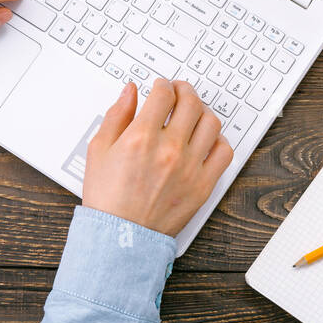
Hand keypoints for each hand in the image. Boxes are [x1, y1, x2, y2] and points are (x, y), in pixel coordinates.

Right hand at [82, 79, 234, 236]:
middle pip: (190, 102)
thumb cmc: (108, 198)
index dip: (162, 85)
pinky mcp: (203, 185)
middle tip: (179, 92)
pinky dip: (218, 140)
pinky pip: (223, 152)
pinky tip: (206, 139)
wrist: (121, 238)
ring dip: (202, 111)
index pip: (163, 94)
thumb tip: (130, 91)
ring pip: (211, 122)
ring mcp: (190, 167)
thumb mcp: (99, 150)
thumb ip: (117, 115)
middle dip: (184, 90)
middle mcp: (169, 149)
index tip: (161, 87)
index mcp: (141, 137)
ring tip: (194, 113)